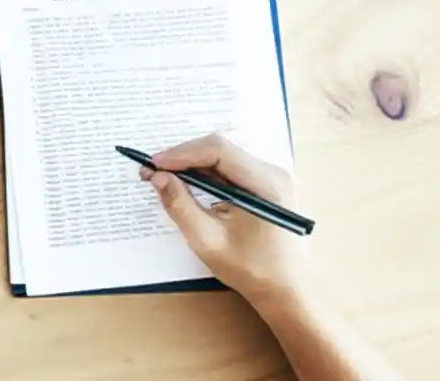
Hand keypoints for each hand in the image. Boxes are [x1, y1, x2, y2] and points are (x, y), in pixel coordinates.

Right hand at [142, 135, 308, 308]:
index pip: (218, 150)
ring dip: (191, 164)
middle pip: (220, 150)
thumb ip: (180, 205)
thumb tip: (157, 177)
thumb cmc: (250, 269)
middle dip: (183, 157)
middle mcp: (272, 173)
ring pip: (222, 157)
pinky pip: (228, 169)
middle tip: (153, 171)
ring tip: (164, 176)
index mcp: (266, 183)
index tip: (153, 165)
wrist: (286, 290)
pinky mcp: (263, 186)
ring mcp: (270, 178)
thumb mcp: (208, 240)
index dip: (181, 153)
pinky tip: (185, 183)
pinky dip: (204, 173)